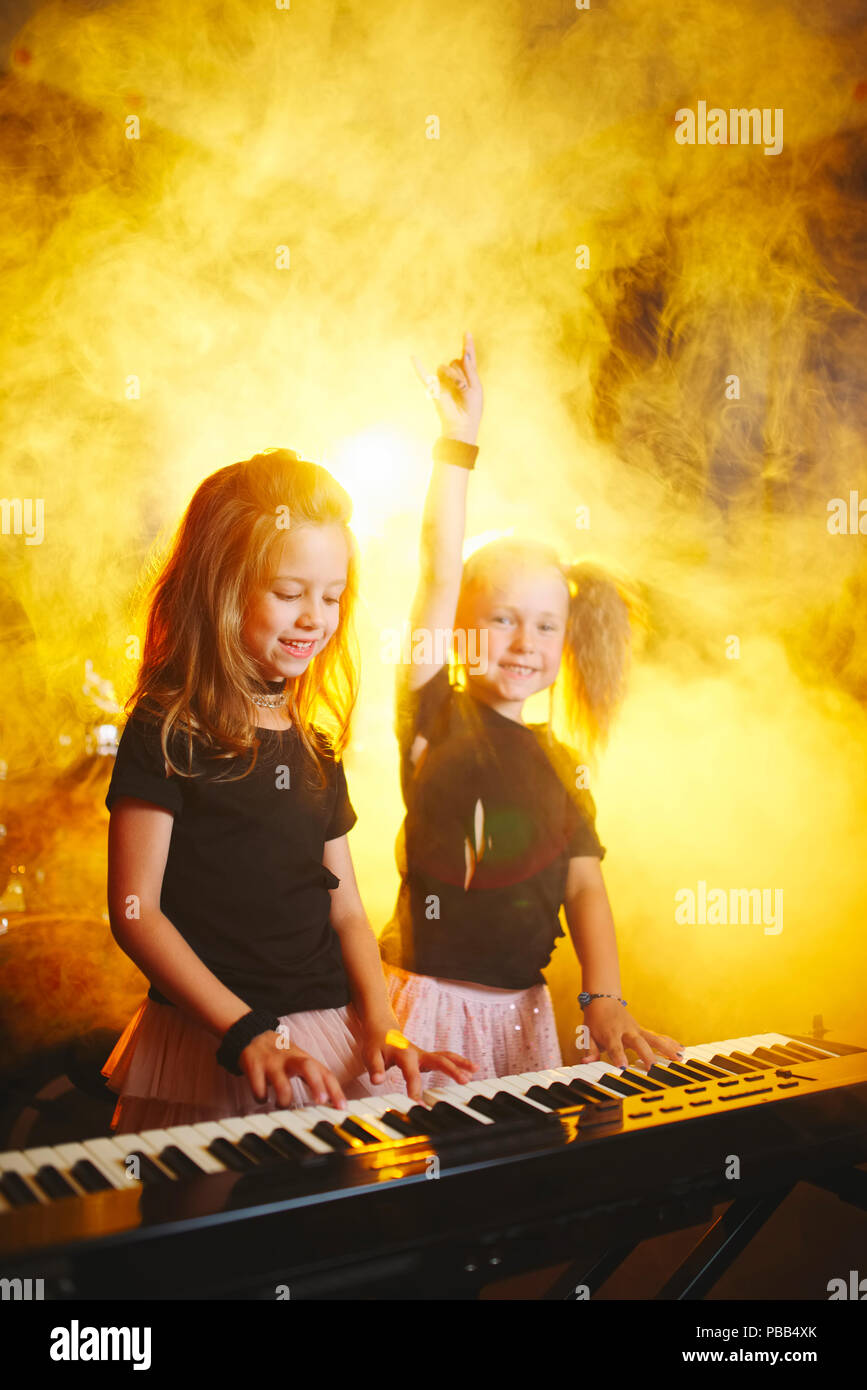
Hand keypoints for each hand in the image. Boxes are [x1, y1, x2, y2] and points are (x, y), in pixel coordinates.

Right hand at [239, 1031, 348, 1108]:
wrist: (253, 1036)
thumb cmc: (281, 1057)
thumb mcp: (299, 1063)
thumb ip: (314, 1079)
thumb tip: (330, 1103)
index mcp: (304, 1060)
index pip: (325, 1073)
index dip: (335, 1090)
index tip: (342, 1107)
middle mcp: (290, 1059)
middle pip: (308, 1067)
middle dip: (316, 1085)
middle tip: (321, 1101)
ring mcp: (272, 1062)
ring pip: (282, 1083)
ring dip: (284, 1100)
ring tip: (282, 1104)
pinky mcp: (254, 1066)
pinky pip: (259, 1088)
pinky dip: (261, 1098)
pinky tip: (262, 1097)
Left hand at [361, 1018, 476, 1101]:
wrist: (382, 1030)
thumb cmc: (376, 1044)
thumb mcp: (370, 1055)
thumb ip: (375, 1068)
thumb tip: (378, 1081)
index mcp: (404, 1054)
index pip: (411, 1072)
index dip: (414, 1087)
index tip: (417, 1103)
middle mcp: (417, 1053)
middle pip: (438, 1060)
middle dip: (452, 1070)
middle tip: (464, 1080)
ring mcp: (424, 1055)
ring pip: (445, 1057)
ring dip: (460, 1063)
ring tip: (475, 1071)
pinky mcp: (427, 1058)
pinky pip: (445, 1059)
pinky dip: (458, 1064)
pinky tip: (470, 1072)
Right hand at [410, 330, 482, 444]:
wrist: (462, 425)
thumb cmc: (471, 409)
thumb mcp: (476, 388)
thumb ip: (471, 370)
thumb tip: (464, 355)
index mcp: (466, 376)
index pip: (467, 357)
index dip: (468, 345)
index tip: (467, 333)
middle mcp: (454, 376)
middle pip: (456, 362)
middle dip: (462, 374)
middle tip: (465, 389)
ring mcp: (443, 382)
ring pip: (446, 368)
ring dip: (455, 378)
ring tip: (458, 391)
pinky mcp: (434, 389)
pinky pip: (425, 375)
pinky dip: (418, 367)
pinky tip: (413, 357)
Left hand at [579, 999, 683, 1071]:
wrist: (602, 999)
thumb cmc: (595, 1019)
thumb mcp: (587, 1034)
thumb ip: (590, 1049)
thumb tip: (585, 1062)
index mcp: (610, 1033)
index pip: (615, 1046)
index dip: (618, 1056)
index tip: (623, 1067)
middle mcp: (626, 1031)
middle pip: (638, 1043)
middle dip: (646, 1055)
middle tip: (653, 1068)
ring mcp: (637, 1030)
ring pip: (653, 1038)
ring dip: (666, 1048)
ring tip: (678, 1059)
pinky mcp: (643, 1030)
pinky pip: (658, 1037)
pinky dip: (670, 1042)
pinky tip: (681, 1049)